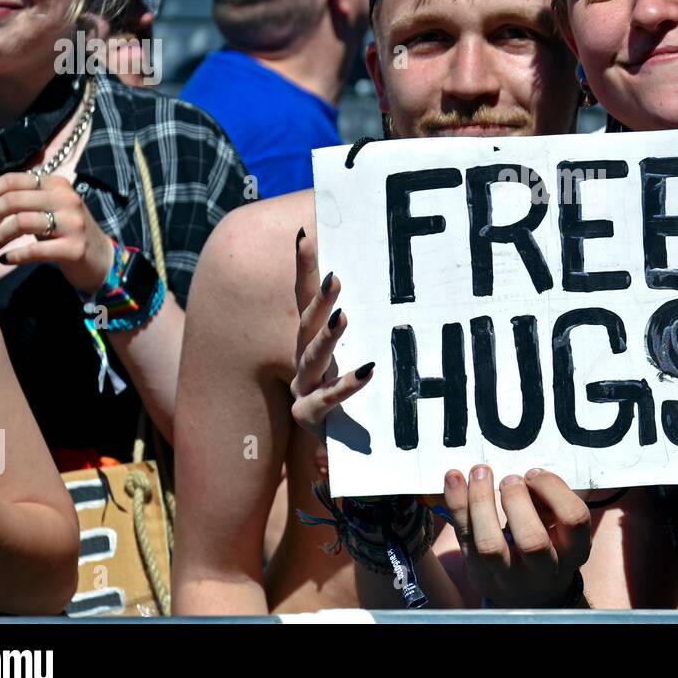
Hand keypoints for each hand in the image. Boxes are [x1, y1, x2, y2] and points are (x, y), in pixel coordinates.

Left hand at [0, 170, 113, 292]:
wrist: (102, 258)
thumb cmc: (68, 232)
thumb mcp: (46, 207)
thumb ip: (19, 192)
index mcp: (57, 185)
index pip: (15, 180)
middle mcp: (66, 199)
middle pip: (14, 200)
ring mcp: (72, 223)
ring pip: (22, 222)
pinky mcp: (74, 248)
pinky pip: (36, 249)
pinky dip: (15, 255)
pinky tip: (5, 259)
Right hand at [290, 228, 373, 440]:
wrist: (326, 443)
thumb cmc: (339, 389)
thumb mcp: (348, 354)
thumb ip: (352, 323)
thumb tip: (375, 282)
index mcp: (308, 341)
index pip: (303, 298)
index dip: (304, 268)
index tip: (304, 235)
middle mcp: (301, 361)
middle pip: (305, 324)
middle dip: (319, 299)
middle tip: (336, 277)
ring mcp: (303, 388)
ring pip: (312, 359)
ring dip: (327, 337)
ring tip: (343, 316)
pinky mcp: (310, 416)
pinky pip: (329, 398)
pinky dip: (348, 384)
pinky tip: (368, 370)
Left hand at [445, 465, 589, 607]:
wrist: (531, 595)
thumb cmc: (548, 544)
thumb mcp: (560, 525)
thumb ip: (549, 501)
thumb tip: (524, 477)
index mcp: (573, 551)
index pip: (573, 518)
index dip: (553, 489)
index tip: (534, 473)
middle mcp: (544, 571)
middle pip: (532, 540)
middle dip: (517, 500)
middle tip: (508, 479)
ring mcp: (509, 578)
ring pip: (491, 545)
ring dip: (481, 501)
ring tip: (480, 472)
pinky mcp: (479, 575)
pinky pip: (464, 538)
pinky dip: (457, 504)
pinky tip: (454, 477)